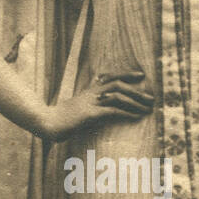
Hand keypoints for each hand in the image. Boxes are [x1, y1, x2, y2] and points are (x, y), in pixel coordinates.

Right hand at [40, 71, 154, 142]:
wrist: (47, 123)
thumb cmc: (62, 119)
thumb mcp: (78, 109)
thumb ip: (90, 106)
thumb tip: (102, 108)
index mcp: (89, 91)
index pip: (110, 78)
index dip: (126, 75)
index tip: (140, 75)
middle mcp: (91, 94)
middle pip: (117, 84)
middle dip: (136, 90)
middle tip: (150, 97)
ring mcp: (91, 103)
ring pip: (117, 97)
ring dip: (135, 102)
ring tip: (147, 109)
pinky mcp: (90, 115)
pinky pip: (112, 112)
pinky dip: (126, 114)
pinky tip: (136, 117)